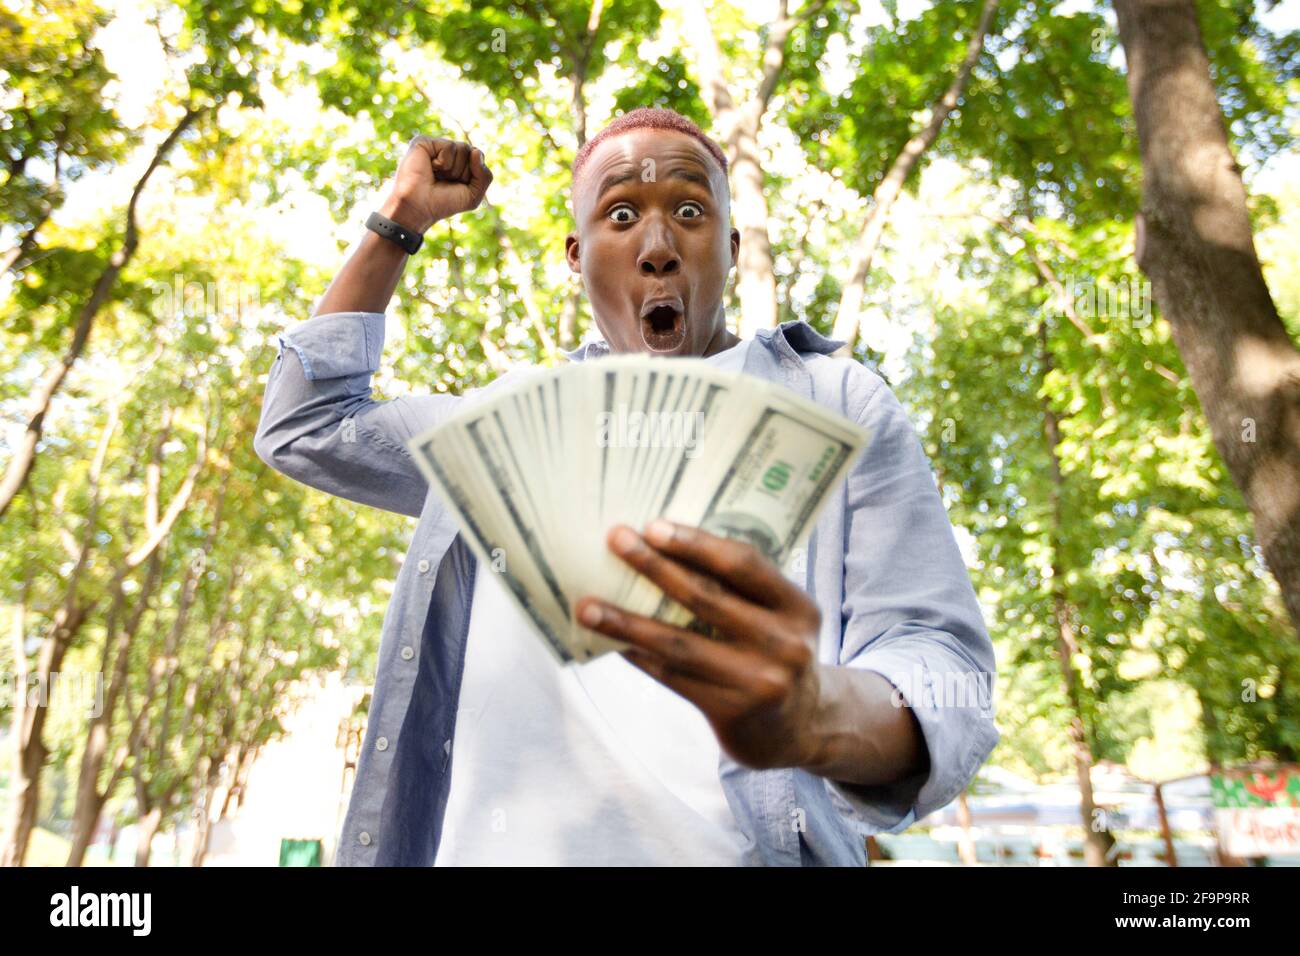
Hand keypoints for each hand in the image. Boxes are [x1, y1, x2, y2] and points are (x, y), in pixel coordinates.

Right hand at [381, 135, 493, 233]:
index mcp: (459, 162)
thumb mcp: (473, 195)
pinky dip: (443, 162)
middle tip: (445, 181)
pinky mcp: (424, 142)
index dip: (473, 174)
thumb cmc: (443, 203)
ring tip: (437, 175)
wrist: (419, 207)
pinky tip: (430, 168)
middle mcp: (448, 152)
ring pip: (463, 147)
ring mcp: (436, 146)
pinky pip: (449, 146)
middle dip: (464, 172)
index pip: (479, 157)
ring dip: (453, 169)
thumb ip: (485, 176)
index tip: (456, 186)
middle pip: (472, 151)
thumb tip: (477, 151)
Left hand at [575, 520, 826, 771]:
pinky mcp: (732, 712)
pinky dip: (638, 656)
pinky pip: (673, 676)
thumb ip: (741, 590)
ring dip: (626, 622)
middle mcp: (784, 643)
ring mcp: (759, 681)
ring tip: (587, 606)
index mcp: (797, 607)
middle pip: (706, 597)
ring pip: (678, 643)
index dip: (697, 543)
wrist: (802, 728)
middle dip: (654, 566)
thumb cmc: (775, 653)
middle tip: (615, 540)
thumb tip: (662, 547)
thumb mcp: (779, 617)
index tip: (654, 526)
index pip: (744, 565)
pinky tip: (610, 642)